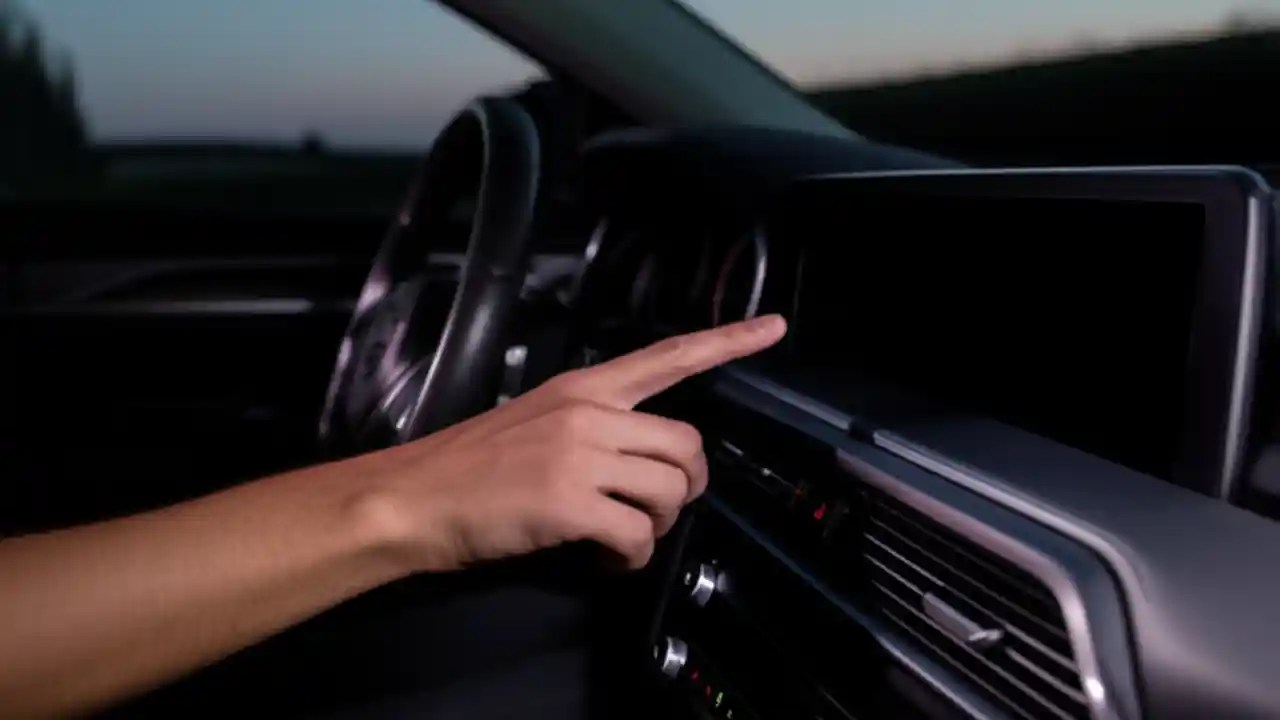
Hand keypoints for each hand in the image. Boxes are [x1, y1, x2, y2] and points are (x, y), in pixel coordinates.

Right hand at [360, 314, 786, 572]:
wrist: (412, 498)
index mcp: (582, 389)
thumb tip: (633, 466)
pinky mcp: (571, 502)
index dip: (727, 342)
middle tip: (656, 511)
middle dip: (687, 487)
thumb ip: (589, 432)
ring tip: (622, 538)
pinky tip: (606, 558)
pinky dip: (633, 558)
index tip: (773, 327)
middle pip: (687, 445)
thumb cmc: (466, 467)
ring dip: (658, 526)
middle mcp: (589, 414)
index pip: (667, 357)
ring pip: (672, 491)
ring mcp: (581, 456)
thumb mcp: (532, 426)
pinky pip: (640, 535)